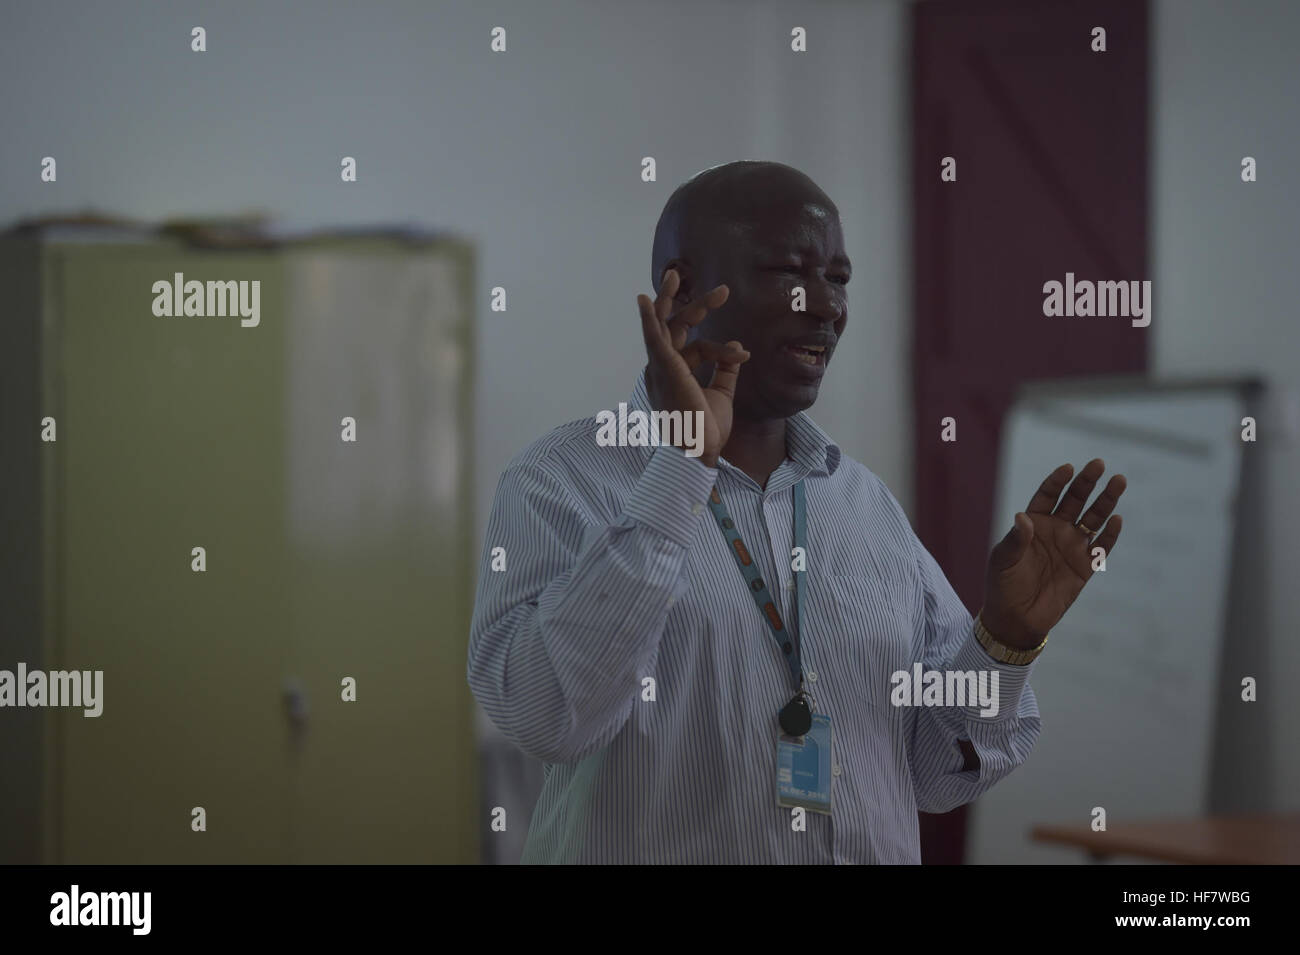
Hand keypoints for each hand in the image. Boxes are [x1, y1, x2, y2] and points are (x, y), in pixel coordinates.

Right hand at [638, 269, 749, 465]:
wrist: (700, 452)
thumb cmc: (706, 430)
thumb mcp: (721, 394)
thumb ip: (726, 371)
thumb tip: (737, 349)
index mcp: (675, 375)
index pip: (696, 349)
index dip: (721, 348)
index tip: (743, 355)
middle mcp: (664, 370)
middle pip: (676, 329)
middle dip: (694, 306)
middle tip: (719, 290)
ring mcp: (661, 369)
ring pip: (662, 327)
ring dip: (669, 300)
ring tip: (674, 276)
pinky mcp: (663, 369)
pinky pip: (653, 339)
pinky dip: (649, 320)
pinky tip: (647, 302)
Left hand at [981, 459, 1126, 648]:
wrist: (1015, 618)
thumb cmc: (1003, 585)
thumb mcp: (1003, 560)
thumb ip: (1015, 539)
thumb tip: (1023, 517)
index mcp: (1034, 523)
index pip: (1048, 495)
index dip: (1058, 481)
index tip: (1068, 468)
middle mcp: (1056, 530)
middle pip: (1074, 500)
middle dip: (1086, 482)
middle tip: (1098, 464)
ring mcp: (1072, 547)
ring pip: (1093, 518)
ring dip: (1106, 501)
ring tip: (1118, 481)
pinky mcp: (1085, 566)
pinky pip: (1102, 547)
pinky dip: (1110, 534)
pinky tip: (1116, 520)